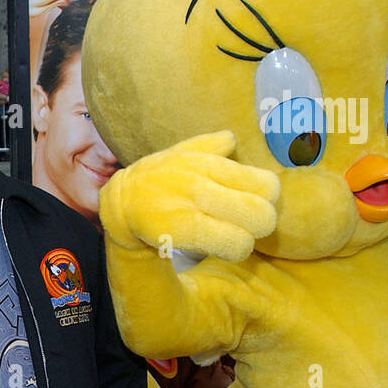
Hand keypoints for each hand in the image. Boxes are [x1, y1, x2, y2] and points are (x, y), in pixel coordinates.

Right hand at [100, 131, 279, 261]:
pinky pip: (231, 245)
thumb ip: (210, 144)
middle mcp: (203, 183)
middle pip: (264, 211)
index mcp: (210, 164)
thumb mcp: (180, 152)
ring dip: (247, 239)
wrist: (121, 203)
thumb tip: (233, 138)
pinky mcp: (182, 231)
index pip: (267, 184)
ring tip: (232, 235)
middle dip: (260, 222)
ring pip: (251, 231)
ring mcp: (192, 207)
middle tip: (245, 225)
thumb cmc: (157, 179)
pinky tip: (221, 247)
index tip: (251, 204)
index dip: (266, 200)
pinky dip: (234, 249)